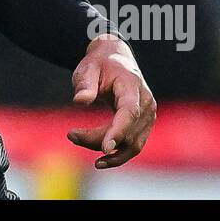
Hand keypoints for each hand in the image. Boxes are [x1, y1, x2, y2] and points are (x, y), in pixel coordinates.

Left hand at [67, 34, 156, 168]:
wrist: (116, 59)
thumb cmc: (100, 63)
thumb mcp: (88, 67)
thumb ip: (85, 83)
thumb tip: (79, 101)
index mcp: (132, 86)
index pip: (129, 112)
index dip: (118, 131)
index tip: (105, 149)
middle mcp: (146, 102)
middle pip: (126, 131)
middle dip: (98, 139)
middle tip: (71, 135)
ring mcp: (148, 115)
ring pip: (130, 143)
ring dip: (106, 150)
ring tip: (79, 141)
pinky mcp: (144, 125)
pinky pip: (133, 145)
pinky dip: (118, 155)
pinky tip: (101, 160)